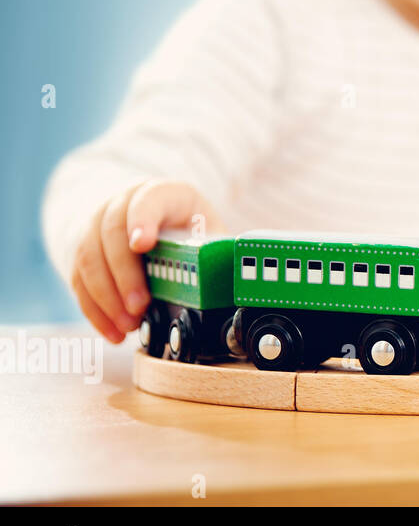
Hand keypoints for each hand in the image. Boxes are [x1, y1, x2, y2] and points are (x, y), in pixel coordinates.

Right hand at [69, 180, 223, 342]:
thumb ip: (218, 250)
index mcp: (163, 194)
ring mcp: (95, 224)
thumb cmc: (188, 229)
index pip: (149, 198)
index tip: (142, 244)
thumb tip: (234, 271)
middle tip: (140, 305)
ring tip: (129, 325)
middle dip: (124, 273)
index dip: (143, 219)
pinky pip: (78, 280)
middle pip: (111, 231)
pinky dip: (94, 309)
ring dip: (106, 296)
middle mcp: (122, 202)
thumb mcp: (209, 233)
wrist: (150, 221)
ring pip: (88, 256)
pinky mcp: (82, 251)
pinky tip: (113, 332)